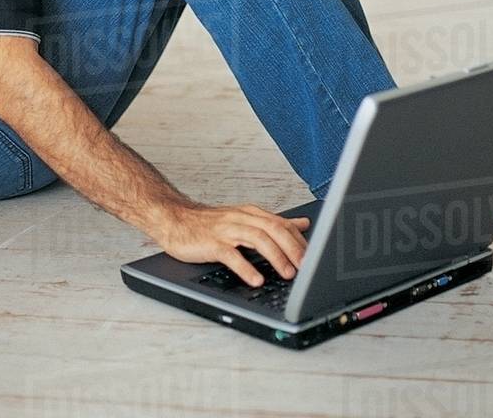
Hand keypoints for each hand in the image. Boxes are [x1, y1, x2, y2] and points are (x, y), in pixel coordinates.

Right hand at [153, 200, 311, 286]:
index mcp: (251, 214)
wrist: (175, 219)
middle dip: (293, 248)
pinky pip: (231, 255)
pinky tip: (256, 280)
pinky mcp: (212, 243)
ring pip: (257, 239)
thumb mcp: (245, 220)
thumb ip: (274, 223)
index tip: (317, 257)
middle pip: (273, 229)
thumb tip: (302, 225)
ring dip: (275, 257)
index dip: (300, 240)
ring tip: (288, 274)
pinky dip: (246, 268)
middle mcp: (241, 218)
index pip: (282, 224)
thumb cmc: (210, 224)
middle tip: (308, 267)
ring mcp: (226, 229)